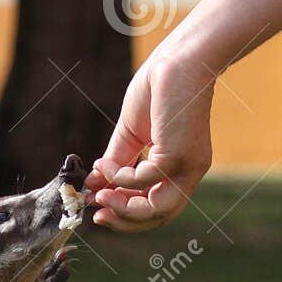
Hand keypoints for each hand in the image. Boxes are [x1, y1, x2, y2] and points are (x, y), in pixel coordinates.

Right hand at [87, 51, 214, 231]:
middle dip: (123, 219)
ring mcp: (186, 166)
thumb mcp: (131, 135)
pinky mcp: (178, 155)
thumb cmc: (158, 90)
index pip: (157, 207)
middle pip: (159, 217)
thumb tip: (93, 185)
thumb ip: (117, 162)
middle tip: (96, 213)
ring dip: (123, 208)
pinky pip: (142, 180)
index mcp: (180, 168)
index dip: (127, 213)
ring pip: (157, 210)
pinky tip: (103, 164)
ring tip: (99, 195)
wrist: (177, 62)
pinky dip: (118, 177)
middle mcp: (189, 172)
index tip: (98, 208)